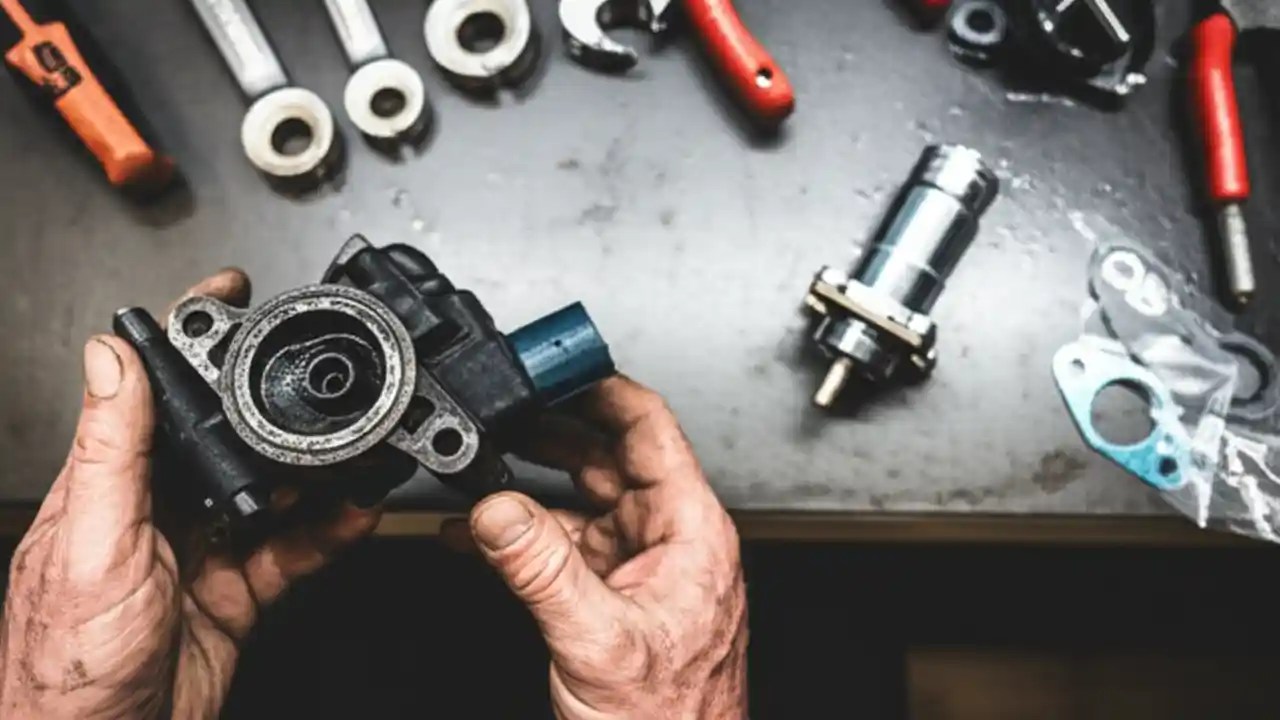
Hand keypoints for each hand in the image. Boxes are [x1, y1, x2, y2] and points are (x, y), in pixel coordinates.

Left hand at [0, 270, 382, 717]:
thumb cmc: (69, 666)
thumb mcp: (94, 541)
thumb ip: (112, 449)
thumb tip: (114, 354)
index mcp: (112, 483)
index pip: (155, 389)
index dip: (194, 337)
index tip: (231, 294)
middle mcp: (157, 508)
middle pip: (226, 434)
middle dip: (275, 405)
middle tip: (322, 379)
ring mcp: (199, 550)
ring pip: (271, 490)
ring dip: (316, 471)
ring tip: (357, 451)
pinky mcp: (234, 592)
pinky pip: (293, 549)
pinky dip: (329, 532)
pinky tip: (353, 516)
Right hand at [444, 377, 747, 718]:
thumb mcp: (599, 641)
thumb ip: (542, 570)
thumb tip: (496, 507)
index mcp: (689, 532)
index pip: (650, 429)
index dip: (602, 389)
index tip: (556, 368)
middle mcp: (667, 540)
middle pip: (606, 455)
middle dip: (549, 430)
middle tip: (499, 411)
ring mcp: (637, 567)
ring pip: (579, 499)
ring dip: (527, 483)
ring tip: (476, 464)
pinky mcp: (609, 596)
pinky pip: (562, 548)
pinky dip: (519, 536)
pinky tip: (472, 534)